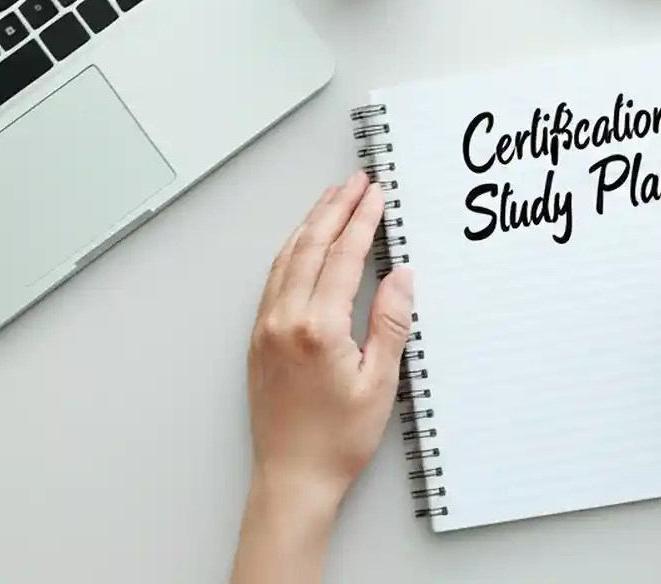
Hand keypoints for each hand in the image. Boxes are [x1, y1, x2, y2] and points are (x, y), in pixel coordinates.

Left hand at [248, 171, 414, 504]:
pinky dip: (292, 250)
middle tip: (357, 182)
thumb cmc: (338, 439)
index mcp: (318, 328)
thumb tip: (402, 276)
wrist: (292, 478)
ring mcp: (266, 327)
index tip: (376, 195)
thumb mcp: (380, 383)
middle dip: (336, 209)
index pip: (344, 257)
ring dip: (311, 223)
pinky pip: (274, 278)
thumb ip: (390, 322)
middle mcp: (285, 320)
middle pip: (312, 246)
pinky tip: (304, 241)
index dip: (362, 221)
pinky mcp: (258, 338)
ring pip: (288, 257)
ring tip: (332, 198)